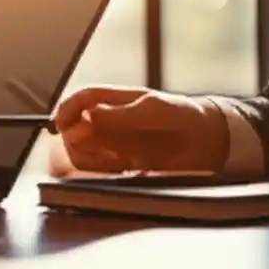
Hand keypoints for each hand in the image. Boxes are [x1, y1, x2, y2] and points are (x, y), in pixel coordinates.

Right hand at [53, 86, 229, 172]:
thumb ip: (120, 115)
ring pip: (80, 151)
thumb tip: (88, 117)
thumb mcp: (153, 110)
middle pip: (73, 129)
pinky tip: (119, 167)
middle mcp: (107, 121)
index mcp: (112, 100)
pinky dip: (101, 169)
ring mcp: (112, 142)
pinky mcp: (119, 162)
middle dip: (76, 140)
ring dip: (88, 157)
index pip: (77, 101)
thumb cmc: (182, 115)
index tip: (61, 127)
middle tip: (92, 147)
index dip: (65, 112)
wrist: (208, 141)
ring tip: (112, 159)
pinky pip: (97, 168)